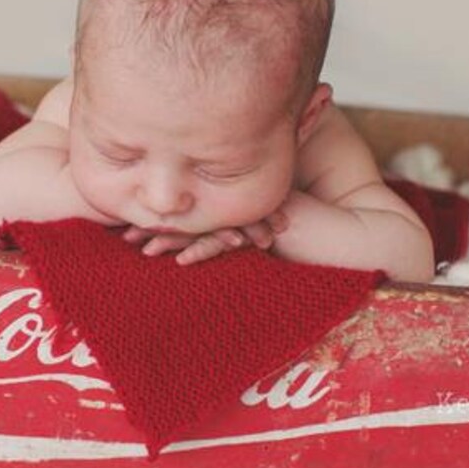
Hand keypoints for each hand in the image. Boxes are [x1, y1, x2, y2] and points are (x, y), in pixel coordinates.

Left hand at [120, 210, 290, 265]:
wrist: (342, 239)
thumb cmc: (305, 247)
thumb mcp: (259, 243)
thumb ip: (230, 243)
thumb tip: (189, 259)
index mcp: (235, 206)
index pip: (193, 213)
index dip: (163, 223)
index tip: (131, 233)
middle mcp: (239, 204)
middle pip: (192, 214)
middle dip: (157, 227)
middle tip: (126, 238)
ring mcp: (249, 211)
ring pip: (203, 224)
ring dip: (173, 239)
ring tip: (146, 250)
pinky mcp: (261, 223)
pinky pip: (225, 238)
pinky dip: (202, 250)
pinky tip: (182, 263)